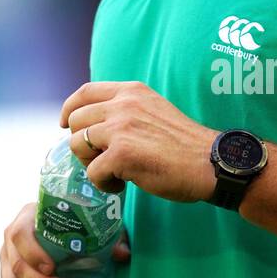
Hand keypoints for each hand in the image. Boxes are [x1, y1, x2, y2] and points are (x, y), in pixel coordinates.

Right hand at [0, 201, 130, 277]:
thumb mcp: (94, 225)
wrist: (61, 230)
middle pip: (17, 267)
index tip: (52, 268)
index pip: (20, 235)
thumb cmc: (77, 225)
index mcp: (28, 219)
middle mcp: (12, 243)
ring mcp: (7, 265)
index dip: (33, 253)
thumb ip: (109, 236)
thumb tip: (123, 254)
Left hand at [59, 80, 217, 203]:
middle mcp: (123, 105)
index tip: (65, 124)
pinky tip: (122, 185)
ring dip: (90, 165)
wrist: (210, 163)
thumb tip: (97, 127)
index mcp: (131, 92)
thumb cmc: (186, 145)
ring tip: (113, 174)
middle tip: (101, 161)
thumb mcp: (155, 111)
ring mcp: (120, 128)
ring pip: (78, 145)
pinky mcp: (121, 155)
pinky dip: (104, 184)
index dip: (69, 108)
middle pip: (76, 121)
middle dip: (82, 144)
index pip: (85, 92)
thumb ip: (128, 111)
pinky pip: (93, 173)